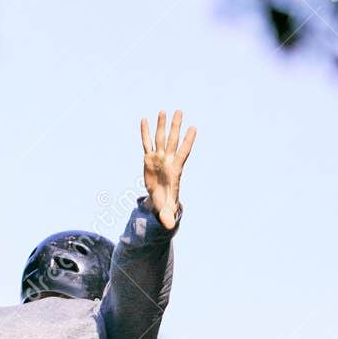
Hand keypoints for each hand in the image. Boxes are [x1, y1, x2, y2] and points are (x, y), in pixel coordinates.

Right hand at [140, 110, 195, 230]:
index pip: (183, 152)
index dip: (188, 141)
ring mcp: (158, 157)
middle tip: (179, 111)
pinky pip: (146, 142)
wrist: (159, 198)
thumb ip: (167, 215)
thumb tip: (170, 227)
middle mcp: (167, 160)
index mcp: (175, 170)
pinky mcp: (148, 158)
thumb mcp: (166, 209)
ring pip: (160, 138)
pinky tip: (144, 120)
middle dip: (175, 127)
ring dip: (162, 125)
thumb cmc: (166, 202)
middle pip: (172, 140)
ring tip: (163, 111)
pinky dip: (145, 132)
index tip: (193, 128)